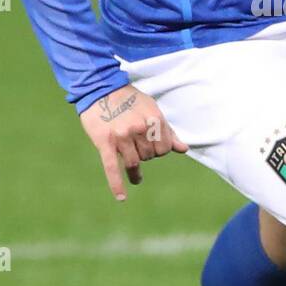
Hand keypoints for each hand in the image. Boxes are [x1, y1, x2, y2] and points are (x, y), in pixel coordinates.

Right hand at [79, 85, 187, 200]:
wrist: (101, 88)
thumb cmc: (130, 100)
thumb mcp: (153, 110)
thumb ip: (168, 131)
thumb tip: (184, 149)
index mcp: (154, 120)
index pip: (165, 149)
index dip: (160, 150)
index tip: (152, 147)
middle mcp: (139, 129)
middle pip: (149, 156)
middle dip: (146, 155)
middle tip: (138, 149)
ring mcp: (121, 136)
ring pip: (134, 163)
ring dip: (136, 171)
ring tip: (137, 177)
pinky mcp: (104, 142)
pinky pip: (111, 168)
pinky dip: (117, 184)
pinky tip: (122, 197)